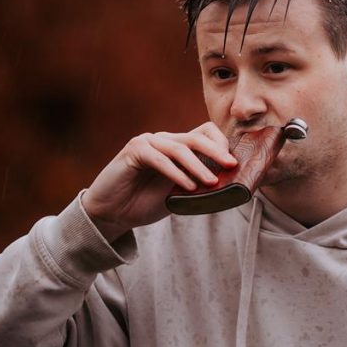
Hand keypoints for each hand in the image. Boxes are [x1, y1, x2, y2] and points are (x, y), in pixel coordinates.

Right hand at [81, 122, 236, 241]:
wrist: (112, 213)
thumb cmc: (145, 203)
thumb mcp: (179, 194)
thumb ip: (198, 185)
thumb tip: (230, 188)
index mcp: (176, 146)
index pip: (204, 133)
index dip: (221, 144)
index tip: (235, 163)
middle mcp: (163, 140)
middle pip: (196, 138)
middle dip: (216, 151)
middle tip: (231, 165)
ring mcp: (147, 142)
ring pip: (179, 148)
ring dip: (198, 166)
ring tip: (212, 183)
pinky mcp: (133, 151)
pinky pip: (158, 159)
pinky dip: (175, 173)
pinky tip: (187, 187)